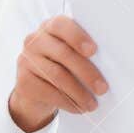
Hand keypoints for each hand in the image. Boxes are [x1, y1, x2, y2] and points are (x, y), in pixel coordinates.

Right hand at [8, 16, 108, 132]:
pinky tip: (79, 108)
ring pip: (57, 76)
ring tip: (93, 104)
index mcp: (50, 28)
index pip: (61, 25)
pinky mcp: (23, 81)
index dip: (77, 36)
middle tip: (103, 88)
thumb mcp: (71, 56)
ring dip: (79, 93)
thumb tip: (110, 65)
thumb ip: (83, 53)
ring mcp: (26, 60)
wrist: (35, 92)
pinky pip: (49, 92)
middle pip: (63, 53)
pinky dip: (68, 102)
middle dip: (86, 72)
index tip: (94, 50)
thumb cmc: (62, 68)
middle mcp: (35, 40)